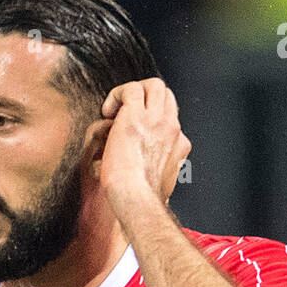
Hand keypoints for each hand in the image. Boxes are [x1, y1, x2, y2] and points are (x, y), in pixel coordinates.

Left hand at [98, 78, 191, 219]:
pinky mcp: (136, 116)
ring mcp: (157, 121)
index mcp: (178, 145)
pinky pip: (131, 89)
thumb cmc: (142, 201)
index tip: (135, 132)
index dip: (152, 120)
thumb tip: (157, 183)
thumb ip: (160, 175)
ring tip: (117, 109)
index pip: (171, 120)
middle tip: (126, 114)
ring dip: (135, 91)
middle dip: (147, 99)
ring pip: (154, 86)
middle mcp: (171, 129)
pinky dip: (117, 94)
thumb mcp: (160, 187)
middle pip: (167, 96)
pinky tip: (107, 111)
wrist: (137, 200)